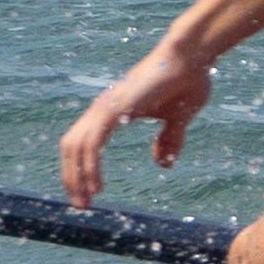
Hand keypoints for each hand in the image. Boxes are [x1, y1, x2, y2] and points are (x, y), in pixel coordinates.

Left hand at [56, 37, 219, 206]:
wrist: (192, 58)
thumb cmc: (186, 80)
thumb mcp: (177, 119)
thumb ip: (169, 139)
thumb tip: (162, 164)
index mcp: (114, 110)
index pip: (83, 142)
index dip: (80, 167)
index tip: (87, 193)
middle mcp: (104, 108)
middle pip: (72, 146)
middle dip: (71, 177)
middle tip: (80, 205)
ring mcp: (107, 107)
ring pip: (75, 146)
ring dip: (76, 176)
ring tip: (84, 201)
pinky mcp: (115, 108)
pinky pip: (92, 143)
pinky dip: (89, 166)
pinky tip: (96, 186)